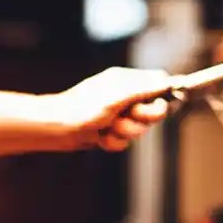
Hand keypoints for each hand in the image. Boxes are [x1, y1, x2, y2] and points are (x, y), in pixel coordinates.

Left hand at [44, 67, 173, 151]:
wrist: (56, 129)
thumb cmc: (83, 108)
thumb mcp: (116, 97)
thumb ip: (143, 89)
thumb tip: (166, 81)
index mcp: (126, 80)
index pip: (157, 82)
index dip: (163, 95)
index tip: (162, 105)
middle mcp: (124, 96)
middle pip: (153, 109)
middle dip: (142, 118)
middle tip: (129, 116)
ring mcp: (118, 115)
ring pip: (139, 129)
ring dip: (125, 132)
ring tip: (108, 128)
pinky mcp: (110, 131)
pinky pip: (125, 141)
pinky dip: (114, 141)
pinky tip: (101, 138)